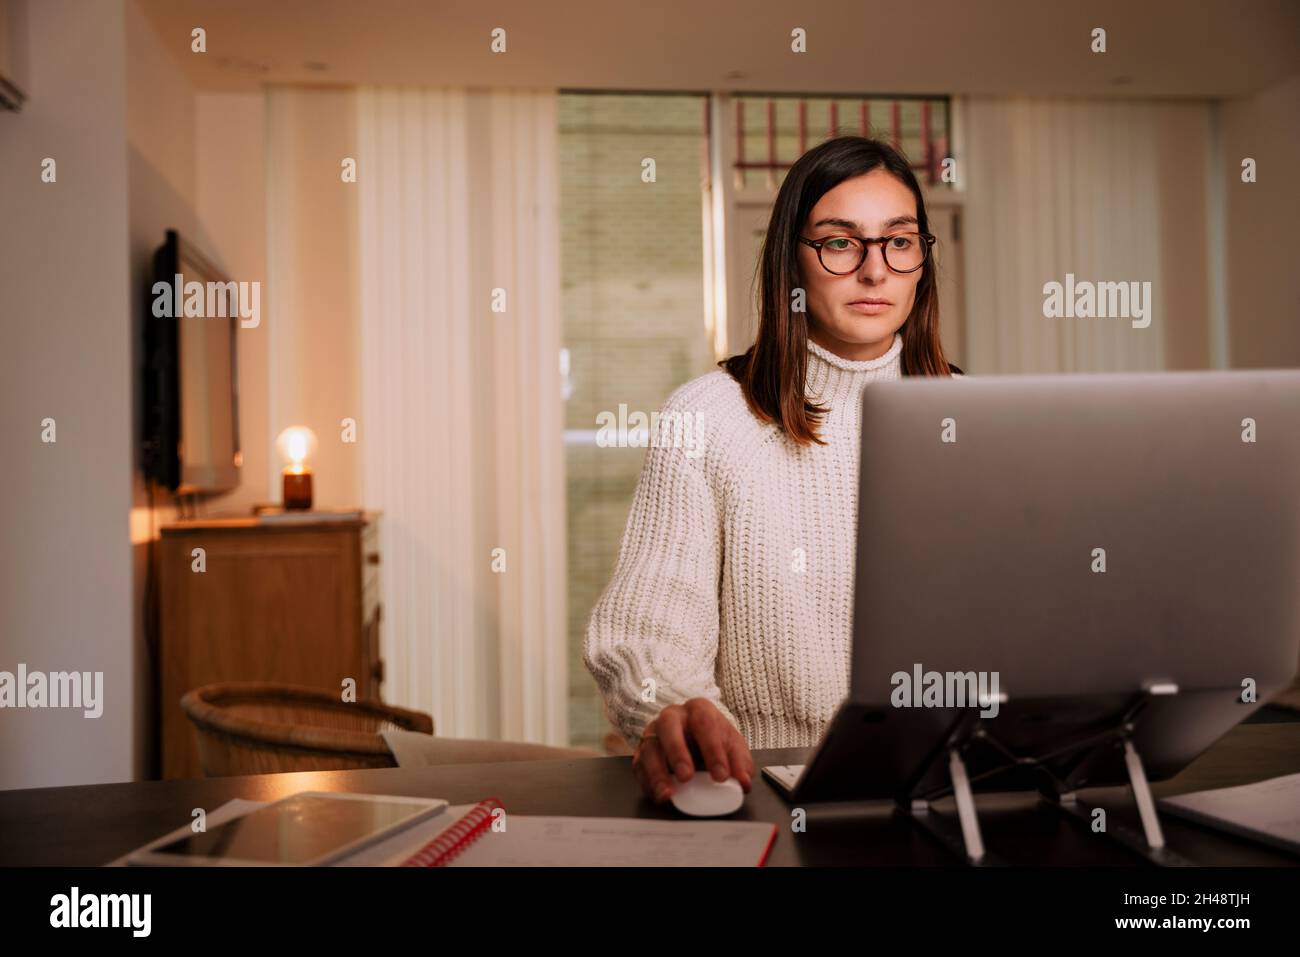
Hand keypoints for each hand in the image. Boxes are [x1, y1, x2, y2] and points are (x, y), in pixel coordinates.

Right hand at [631, 698, 754, 803]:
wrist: (695, 739)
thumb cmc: (714, 740)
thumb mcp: (733, 747)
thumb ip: (740, 764)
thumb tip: (743, 782)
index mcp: (698, 710)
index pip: (704, 723)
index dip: (712, 750)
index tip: (721, 776)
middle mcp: (672, 717)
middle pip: (668, 727)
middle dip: (677, 752)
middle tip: (686, 777)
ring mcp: (653, 733)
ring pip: (649, 747)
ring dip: (657, 772)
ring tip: (668, 793)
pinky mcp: (642, 753)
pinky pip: (639, 766)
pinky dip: (648, 783)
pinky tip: (659, 795)